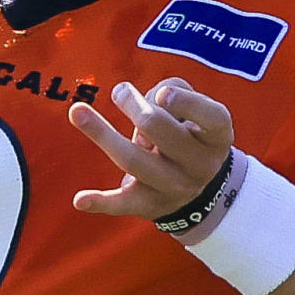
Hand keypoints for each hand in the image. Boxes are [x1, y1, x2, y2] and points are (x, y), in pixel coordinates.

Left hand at [68, 78, 235, 219]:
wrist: (198, 189)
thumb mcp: (198, 109)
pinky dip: (101, 203)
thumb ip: (175, 90)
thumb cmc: (191, 134)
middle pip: (162, 132)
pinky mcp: (150, 205)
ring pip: (134, 160)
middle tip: (120, 92)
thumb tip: (139, 102)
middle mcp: (200, 165)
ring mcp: (175, 188)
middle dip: (136, 108)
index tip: (161, 94)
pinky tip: (80, 200)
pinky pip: (123, 204)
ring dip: (103, 135)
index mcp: (217, 137)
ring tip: (77, 111)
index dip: (186, 104)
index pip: (210, 118)